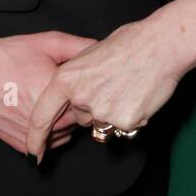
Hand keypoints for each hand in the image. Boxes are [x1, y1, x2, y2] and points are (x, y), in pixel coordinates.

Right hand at [0, 31, 95, 155]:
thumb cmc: (10, 56)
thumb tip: (103, 51)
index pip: (90, 102)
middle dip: (78, 106)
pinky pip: (50, 146)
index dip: (88, 90)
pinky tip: (46, 115)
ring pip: (66, 135)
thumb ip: (81, 46)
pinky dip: (52, 134)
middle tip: (66, 90)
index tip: (82, 82)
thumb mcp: (49, 42)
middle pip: (80, 120)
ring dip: (66, 122)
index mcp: (54, 94)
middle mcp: (44, 120)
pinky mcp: (21, 144)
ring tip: (53, 101)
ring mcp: (32, 136)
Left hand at [25, 17, 184, 162]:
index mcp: (67, 78)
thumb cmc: (131, 43)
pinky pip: (123, 128)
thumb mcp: (90, 52)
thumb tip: (74, 91)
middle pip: (80, 118)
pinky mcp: (123, 122)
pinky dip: (131, 117)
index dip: (36, 138)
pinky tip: (139, 96)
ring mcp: (102, 112)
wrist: (161, 45)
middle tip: (112, 86)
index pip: (42, 116)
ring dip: (111, 115)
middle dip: (92, 109)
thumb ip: (77, 76)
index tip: (33, 153)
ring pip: (101, 125)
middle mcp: (80, 97)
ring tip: (128, 88)